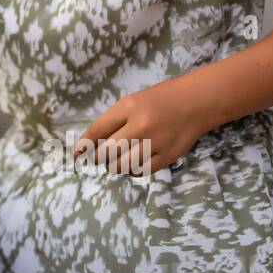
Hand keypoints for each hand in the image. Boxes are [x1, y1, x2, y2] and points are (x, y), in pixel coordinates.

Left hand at [71, 81, 209, 175]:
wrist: (195, 103)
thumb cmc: (159, 101)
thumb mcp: (132, 102)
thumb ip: (112, 120)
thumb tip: (91, 143)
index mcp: (129, 107)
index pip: (98, 130)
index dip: (84, 144)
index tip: (76, 153)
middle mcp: (141, 125)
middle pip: (108, 152)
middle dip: (99, 157)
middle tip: (99, 157)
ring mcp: (155, 142)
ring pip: (122, 165)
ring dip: (114, 166)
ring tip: (116, 161)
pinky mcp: (168, 156)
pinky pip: (141, 171)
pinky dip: (133, 170)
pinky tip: (133, 163)